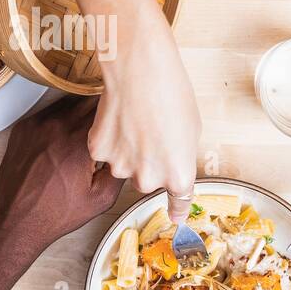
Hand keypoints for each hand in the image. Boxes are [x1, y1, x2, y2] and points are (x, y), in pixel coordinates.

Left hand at [0, 96, 126, 289]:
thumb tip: (131, 152)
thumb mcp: (100, 199)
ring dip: (81, 110)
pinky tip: (67, 134)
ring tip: (92, 125)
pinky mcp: (24, 127)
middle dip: (102, 108)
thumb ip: (120, 171)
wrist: (16, 220)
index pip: (106, 109)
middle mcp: (57, 126)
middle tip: (112, 117)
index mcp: (79, 142)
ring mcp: (37, 124)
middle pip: (87, 101)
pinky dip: (61, 118)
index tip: (125, 115)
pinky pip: (49, 112)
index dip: (118, 111)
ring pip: (68, 103)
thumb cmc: (57, 213)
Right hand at [88, 18, 199, 220]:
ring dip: (126, 152)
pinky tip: (117, 117)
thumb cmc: (172, 92)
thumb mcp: (191, 129)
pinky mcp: (99, 151)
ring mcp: (121, 167)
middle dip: (147, 164)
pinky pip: (104, 151)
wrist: (140, 71)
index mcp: (178, 175)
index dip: (176, 211)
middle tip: (149, 134)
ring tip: (133, 121)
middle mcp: (149, 178)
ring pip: (123, 166)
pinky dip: (108, 139)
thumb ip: (180, 154)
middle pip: (146, 181)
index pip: (178, 203)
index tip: (176, 218)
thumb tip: (172, 159)